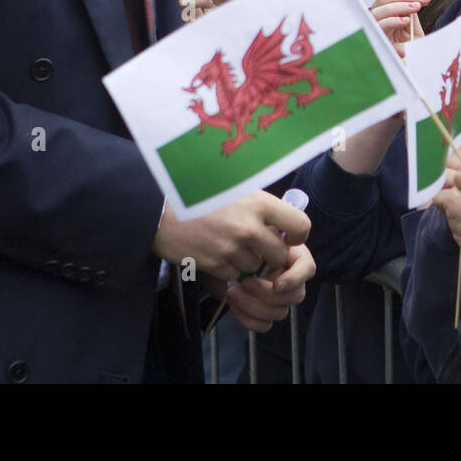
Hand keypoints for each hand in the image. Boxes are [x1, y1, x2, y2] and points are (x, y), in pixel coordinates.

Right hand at [153, 191, 309, 282]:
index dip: (298, 234)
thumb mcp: (234, 186)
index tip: (288, 235)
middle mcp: (249, 227)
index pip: (301, 225)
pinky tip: (213, 248)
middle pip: (279, 254)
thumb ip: (258, 203)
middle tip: (255, 242)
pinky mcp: (215, 264)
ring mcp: (231, 248)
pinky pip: (232, 273)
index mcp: (259, 203)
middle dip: (270, 252)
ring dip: (246, 259)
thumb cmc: (198, 191)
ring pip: (254, 266)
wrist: (159, 208)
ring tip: (227, 241)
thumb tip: (280, 218)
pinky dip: (227, 266)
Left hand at [219, 244, 315, 332]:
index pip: (308, 269)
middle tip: (244, 282)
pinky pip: (265, 325)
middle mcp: (292, 279)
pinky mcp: (266, 313)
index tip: (276, 284)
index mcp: (294, 256)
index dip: (295, 279)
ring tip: (232, 291)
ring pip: (279, 313)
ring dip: (253, 306)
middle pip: (294, 296)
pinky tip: (234, 306)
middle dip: (266, 294)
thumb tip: (266, 249)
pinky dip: (249, 320)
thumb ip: (266, 238)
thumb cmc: (245, 238)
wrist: (228, 253)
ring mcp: (280, 298)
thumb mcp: (257, 231)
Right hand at [370, 0, 428, 57]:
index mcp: (385, 13)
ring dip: (400, 5)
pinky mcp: (376, 40)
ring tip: (416, 7)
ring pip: (380, 9)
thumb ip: (412, 14)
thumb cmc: (409, 48)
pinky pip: (380, 25)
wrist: (409, 67)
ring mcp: (375, 29)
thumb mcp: (413, 28)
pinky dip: (393, 20)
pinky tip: (405, 21)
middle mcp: (377, 18)